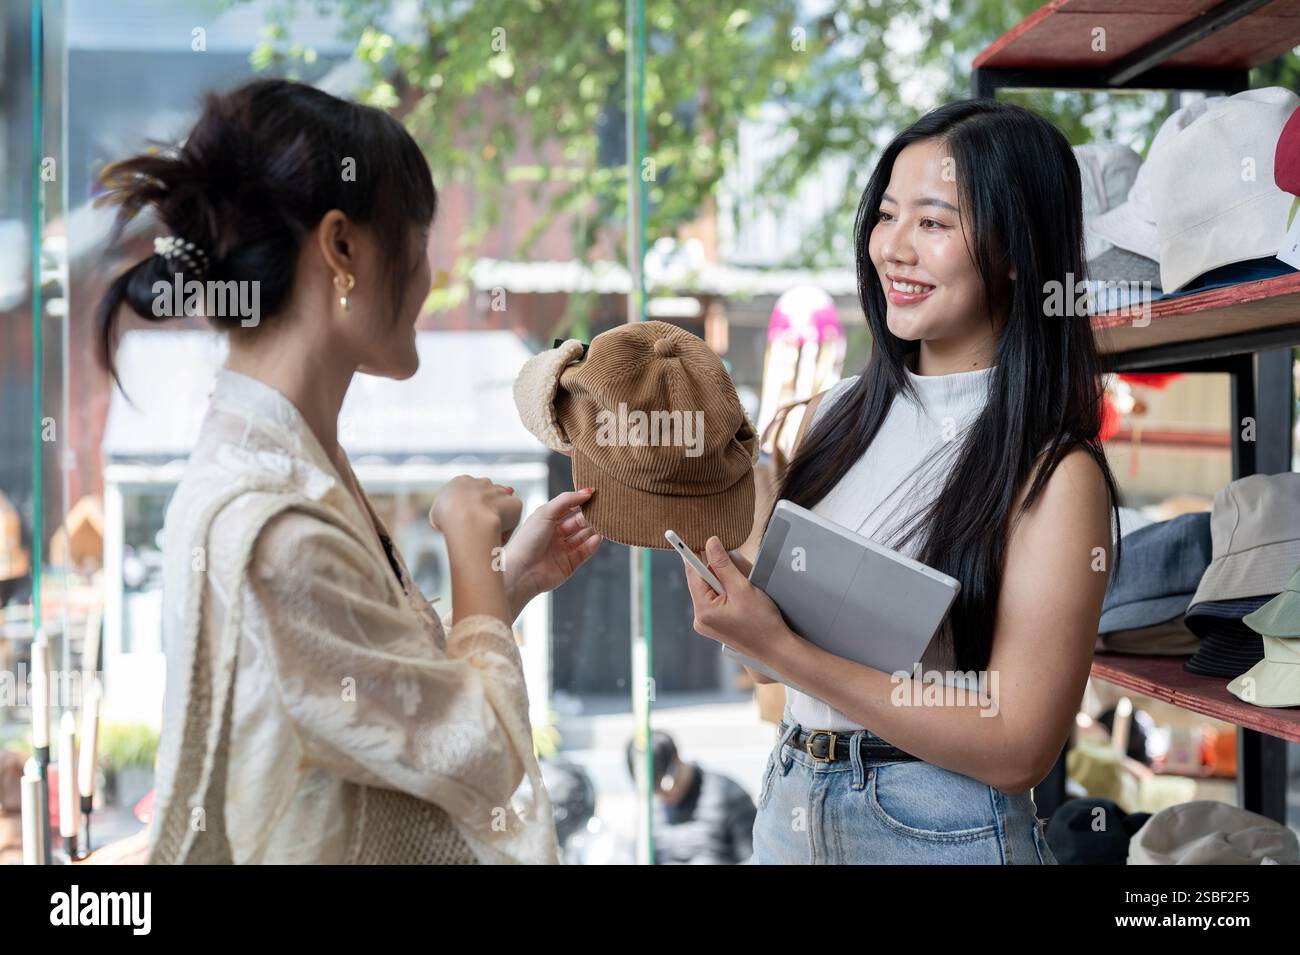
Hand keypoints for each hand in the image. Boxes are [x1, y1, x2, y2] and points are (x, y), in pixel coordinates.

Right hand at [429, 475, 522, 544]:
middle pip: (486, 496)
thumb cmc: (448, 519)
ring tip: (488, 536)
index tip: (464, 522)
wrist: (468, 520)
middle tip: (478, 528)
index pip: (466, 492)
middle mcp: (482, 482)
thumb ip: (444, 513)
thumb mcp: (436, 514)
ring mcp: (500, 491)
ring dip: (497, 520)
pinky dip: (507, 530)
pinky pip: (512, 519)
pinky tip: (498, 539)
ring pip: (501, 507)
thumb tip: (450, 520)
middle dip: (484, 511)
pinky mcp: (515, 503)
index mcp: (461, 481)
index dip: (467, 509)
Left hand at [502, 488, 602, 613]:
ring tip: (604, 522)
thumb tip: (587, 492)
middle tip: (603, 509)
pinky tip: (598, 537)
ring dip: (594, 529)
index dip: (580, 501)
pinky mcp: (569, 565)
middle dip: (589, 516)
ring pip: (583, 537)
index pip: (568, 508)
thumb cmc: (528, 540)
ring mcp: (562, 550)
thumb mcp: (545, 513)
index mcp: (546, 521)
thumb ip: (567, 500)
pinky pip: (584, 552)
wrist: (521, 572)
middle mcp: (554, 535)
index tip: (595, 495)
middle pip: (578, 522)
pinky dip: (592, 544)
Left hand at [679, 536, 795, 666]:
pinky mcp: (716, 625)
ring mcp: (707, 624)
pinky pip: (715, 600)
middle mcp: (700, 619)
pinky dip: (725, 592)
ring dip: (722, 581)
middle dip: (714, 569)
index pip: (692, 575)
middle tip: (730, 562)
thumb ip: (723, 565)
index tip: (687, 540)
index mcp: (703, 611)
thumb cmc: (762, 622)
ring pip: (709, 590)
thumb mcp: (742, 588)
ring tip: (741, 586)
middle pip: (700, 582)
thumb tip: (710, 543)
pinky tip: (740, 594)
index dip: (692, 555)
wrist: (776, 648)